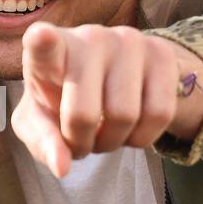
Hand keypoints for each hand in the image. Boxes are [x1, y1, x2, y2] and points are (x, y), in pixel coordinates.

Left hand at [12, 22, 202, 177]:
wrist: (109, 76)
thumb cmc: (62, 98)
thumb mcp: (41, 122)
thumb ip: (44, 142)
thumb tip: (63, 167)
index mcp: (47, 51)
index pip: (42, 45)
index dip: (41, 42)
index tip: (40, 36)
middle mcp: (89, 38)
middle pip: (84, 114)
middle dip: (81, 142)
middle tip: (79, 139)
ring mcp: (128, 41)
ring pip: (125, 116)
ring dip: (112, 142)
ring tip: (103, 129)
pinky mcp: (162, 53)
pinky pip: (160, 114)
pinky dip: (143, 137)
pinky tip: (130, 125)